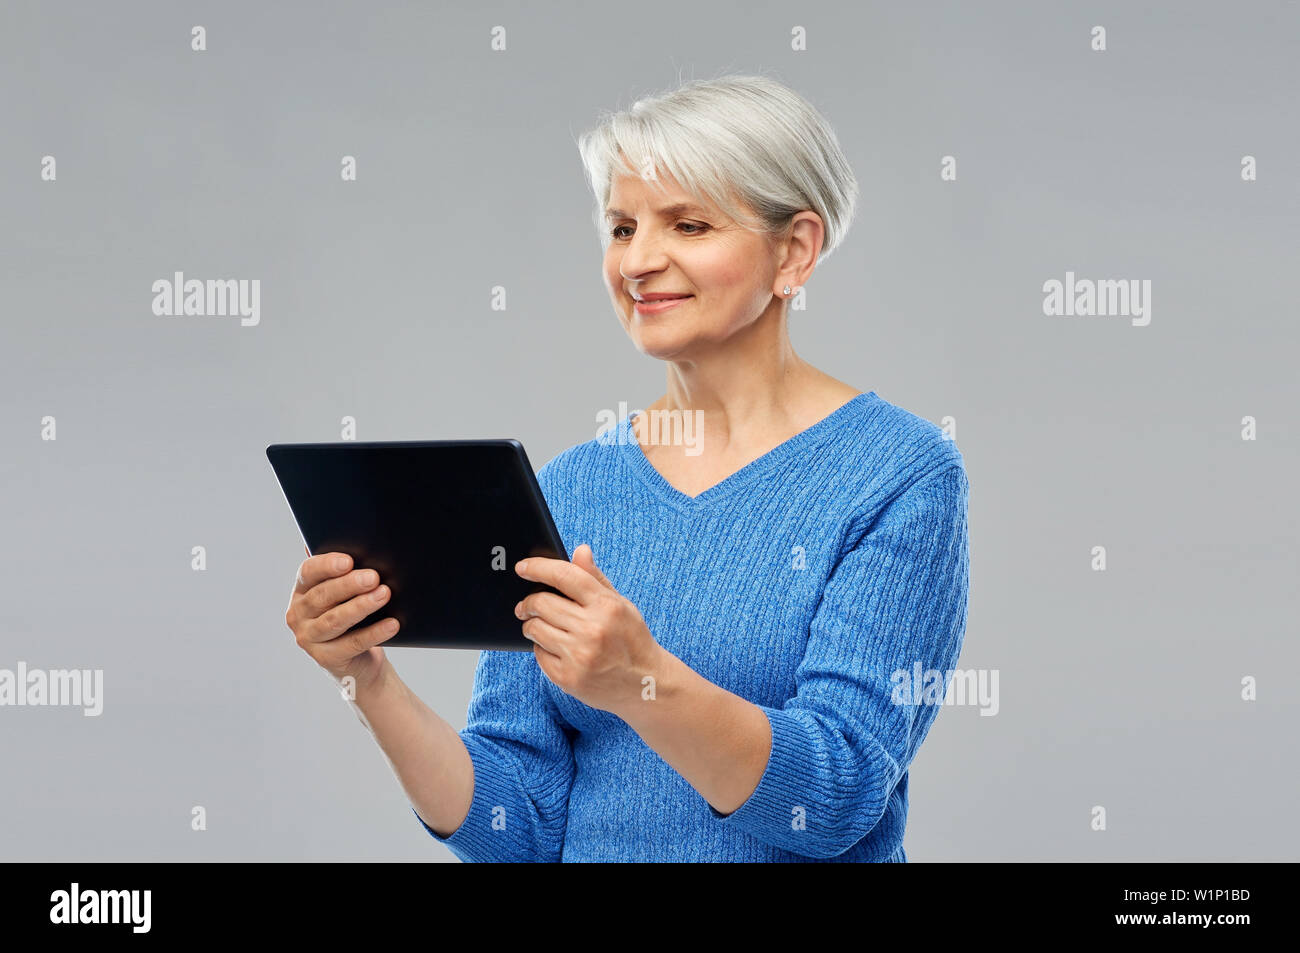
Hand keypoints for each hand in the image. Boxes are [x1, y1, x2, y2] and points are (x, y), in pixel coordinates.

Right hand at [285, 547, 400, 691]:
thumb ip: (348, 576)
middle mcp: (298, 614)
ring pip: (335, 620)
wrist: (358, 662)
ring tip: (384, 594)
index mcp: (301, 591)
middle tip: (374, 577)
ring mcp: (308, 638)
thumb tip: (366, 555)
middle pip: (323, 595)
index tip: (349, 561)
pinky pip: (353, 643)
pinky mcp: (325, 658)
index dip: (327, 565)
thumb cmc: (354, 619)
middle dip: (350, 585)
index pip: (308, 572)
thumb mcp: (347, 596)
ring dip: (361, 606)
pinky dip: (375, 632)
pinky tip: (392, 624)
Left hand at [513, 543, 662, 715]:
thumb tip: (579, 550)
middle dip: (528, 602)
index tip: (523, 567)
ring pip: (535, 628)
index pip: (565, 576)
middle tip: (526, 604)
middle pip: (542, 603)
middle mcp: (593, 629)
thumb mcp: (620, 605)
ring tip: (537, 625)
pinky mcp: (569, 678)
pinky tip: (552, 647)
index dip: (539, 568)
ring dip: (530, 624)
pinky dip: (540, 648)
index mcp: (607, 605)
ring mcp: (580, 656)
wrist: (645, 685)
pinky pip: (538, 654)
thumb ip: (595, 578)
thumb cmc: (631, 639)